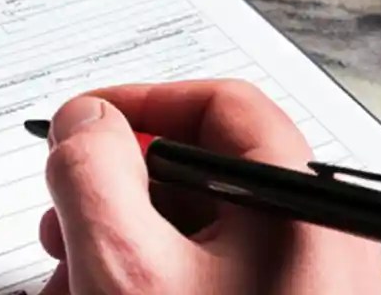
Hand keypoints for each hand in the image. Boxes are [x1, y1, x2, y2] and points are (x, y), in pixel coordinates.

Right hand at [37, 80, 380, 293]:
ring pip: (194, 232)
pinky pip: (205, 278)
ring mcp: (300, 289)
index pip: (222, 104)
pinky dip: (147, 279)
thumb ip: (93, 173)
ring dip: (117, 240)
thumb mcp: (126, 264)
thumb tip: (85, 120)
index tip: (84, 124)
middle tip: (66, 214)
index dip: (140, 104)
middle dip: (113, 189)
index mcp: (299, 208)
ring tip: (69, 278)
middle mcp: (315, 243)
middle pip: (200, 171)